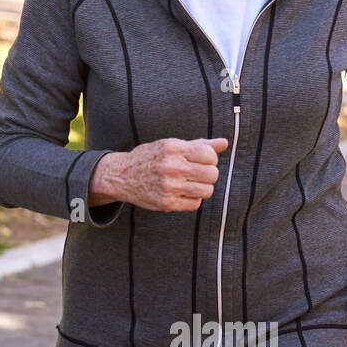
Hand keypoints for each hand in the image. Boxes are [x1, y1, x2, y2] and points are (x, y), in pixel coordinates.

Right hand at [90, 137, 228, 211]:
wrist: (121, 175)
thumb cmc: (150, 158)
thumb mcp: (171, 145)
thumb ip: (199, 144)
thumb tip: (224, 142)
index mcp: (173, 148)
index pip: (210, 155)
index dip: (210, 159)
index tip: (202, 161)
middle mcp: (171, 166)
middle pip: (212, 174)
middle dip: (208, 174)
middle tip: (197, 174)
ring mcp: (169, 186)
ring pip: (207, 190)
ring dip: (202, 188)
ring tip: (191, 184)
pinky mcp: (166, 203)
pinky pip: (195, 204)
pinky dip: (193, 199)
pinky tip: (183, 193)